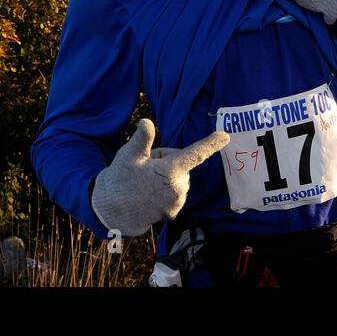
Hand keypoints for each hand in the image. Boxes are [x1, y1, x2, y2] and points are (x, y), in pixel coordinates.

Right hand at [90, 119, 229, 236]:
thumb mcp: (128, 155)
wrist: (111, 211)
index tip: (225, 136)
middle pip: (181, 164)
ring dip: (166, 176)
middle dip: (167, 161)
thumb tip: (147, 122)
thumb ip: (142, 140)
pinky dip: (165, 189)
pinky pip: (175, 192)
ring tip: (144, 181)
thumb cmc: (119, 179)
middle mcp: (178, 188)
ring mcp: (176, 202)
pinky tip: (148, 193)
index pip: (195, 154)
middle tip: (145, 166)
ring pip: (178, 178)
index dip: (210, 144)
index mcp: (170, 172)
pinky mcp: (172, 212)